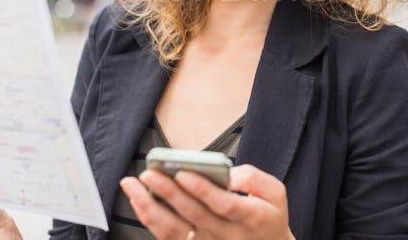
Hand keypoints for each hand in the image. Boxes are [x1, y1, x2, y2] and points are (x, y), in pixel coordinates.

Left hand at [120, 164, 293, 239]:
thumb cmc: (268, 214)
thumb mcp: (275, 192)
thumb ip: (253, 178)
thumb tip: (227, 174)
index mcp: (251, 218)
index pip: (224, 205)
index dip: (203, 190)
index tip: (183, 173)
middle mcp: (228, 237)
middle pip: (194, 216)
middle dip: (168, 193)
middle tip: (149, 173)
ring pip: (174, 231)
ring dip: (149, 208)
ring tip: (132, 185)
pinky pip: (168, 238)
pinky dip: (150, 220)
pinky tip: (138, 201)